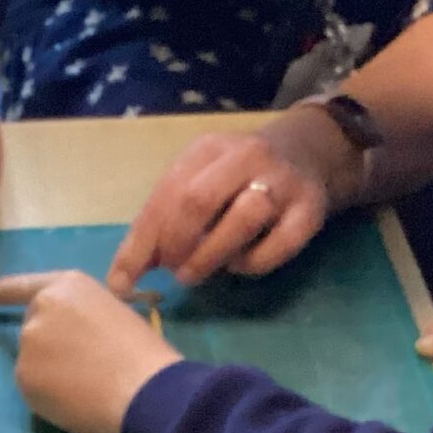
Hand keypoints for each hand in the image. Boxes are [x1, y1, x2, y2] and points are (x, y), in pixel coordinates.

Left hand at [0, 271, 179, 432]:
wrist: (146, 390)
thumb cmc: (142, 352)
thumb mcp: (112, 313)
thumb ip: (79, 316)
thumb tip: (66, 336)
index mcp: (66, 287)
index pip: (22, 287)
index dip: (1, 292)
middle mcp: (40, 309)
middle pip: (31, 329)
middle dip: (48, 346)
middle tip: (83, 366)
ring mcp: (28, 343)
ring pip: (32, 362)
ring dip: (50, 373)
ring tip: (88, 385)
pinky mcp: (24, 377)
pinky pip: (33, 388)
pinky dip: (49, 396)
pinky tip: (77, 400)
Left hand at [106, 104, 356, 295]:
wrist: (310, 152)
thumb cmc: (238, 178)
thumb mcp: (198, 183)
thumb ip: (163, 222)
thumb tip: (123, 277)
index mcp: (206, 150)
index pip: (164, 196)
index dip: (139, 243)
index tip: (121, 283)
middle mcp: (245, 157)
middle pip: (197, 201)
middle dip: (175, 244)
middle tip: (172, 270)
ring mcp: (281, 182)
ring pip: (242, 218)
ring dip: (211, 255)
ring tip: (197, 272)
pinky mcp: (310, 211)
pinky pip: (279, 244)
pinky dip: (253, 263)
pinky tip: (239, 265)